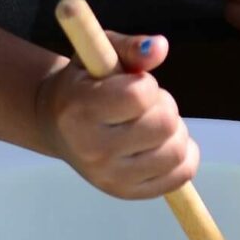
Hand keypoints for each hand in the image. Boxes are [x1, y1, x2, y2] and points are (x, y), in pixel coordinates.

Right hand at [35, 31, 198, 199]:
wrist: (55, 123)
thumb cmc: (84, 82)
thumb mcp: (100, 53)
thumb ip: (130, 47)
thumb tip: (160, 47)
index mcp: (80, 110)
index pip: (140, 96)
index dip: (146, 84)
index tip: (132, 84)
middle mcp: (92, 149)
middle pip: (165, 125)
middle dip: (164, 107)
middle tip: (145, 106)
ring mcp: (108, 176)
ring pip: (176, 152)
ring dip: (175, 132)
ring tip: (153, 124)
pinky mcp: (125, 192)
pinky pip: (180, 177)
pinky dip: (184, 157)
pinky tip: (165, 144)